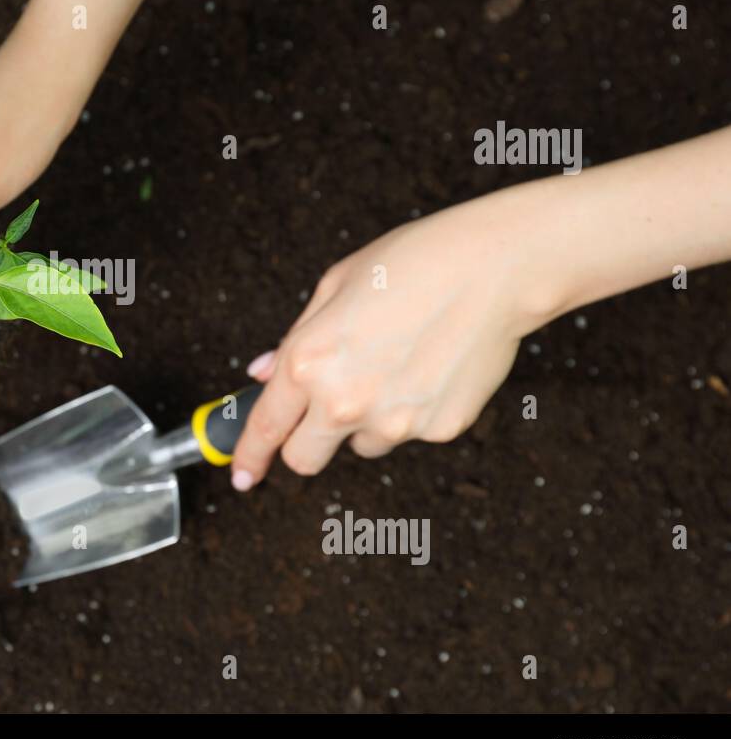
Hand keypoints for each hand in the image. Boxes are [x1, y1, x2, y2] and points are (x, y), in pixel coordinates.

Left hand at [230, 190, 555, 488]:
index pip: (266, 428)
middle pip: (304, 460)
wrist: (494, 269)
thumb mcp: (334, 287)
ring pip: (361, 446)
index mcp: (308, 362)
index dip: (249, 457)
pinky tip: (430, 366)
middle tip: (323, 413)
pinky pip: (410, 433)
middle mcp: (345, 401)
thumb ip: (294, 339)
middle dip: (305, 443)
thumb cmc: (413, 264)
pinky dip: (412, 411)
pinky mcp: (439, 430)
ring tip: (395, 365)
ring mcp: (395, 422)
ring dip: (364, 422)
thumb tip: (263, 374)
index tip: (242, 474)